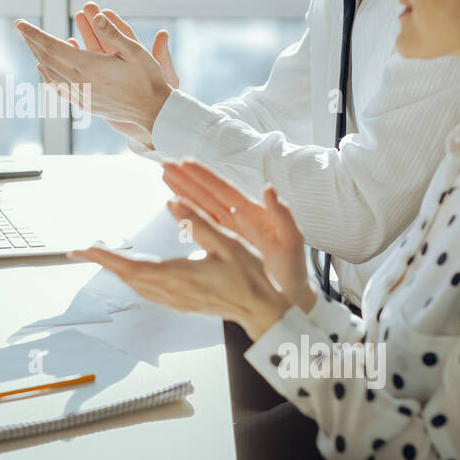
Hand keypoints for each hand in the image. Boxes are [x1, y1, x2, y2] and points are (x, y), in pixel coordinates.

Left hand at [15, 8, 174, 133]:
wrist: (153, 110)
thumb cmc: (147, 77)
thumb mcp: (134, 50)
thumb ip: (113, 32)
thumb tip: (96, 16)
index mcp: (89, 66)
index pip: (52, 46)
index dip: (34, 33)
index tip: (19, 23)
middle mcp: (80, 82)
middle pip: (46, 59)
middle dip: (32, 42)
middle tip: (21, 29)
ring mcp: (81, 95)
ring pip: (50, 74)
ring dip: (38, 57)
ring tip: (31, 44)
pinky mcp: (85, 104)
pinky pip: (58, 88)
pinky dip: (47, 76)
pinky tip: (44, 69)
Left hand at [70, 197, 293, 341]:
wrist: (263, 310)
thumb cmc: (250, 278)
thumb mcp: (227, 244)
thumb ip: (197, 223)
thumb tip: (173, 203)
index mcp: (179, 275)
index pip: (131, 266)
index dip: (105, 258)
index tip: (84, 250)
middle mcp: (172, 292)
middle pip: (127, 277)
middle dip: (103, 263)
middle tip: (81, 252)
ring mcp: (175, 301)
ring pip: (136, 286)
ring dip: (117, 271)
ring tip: (101, 258)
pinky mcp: (181, 304)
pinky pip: (148, 292)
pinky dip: (133, 279)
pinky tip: (132, 272)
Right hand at [76, 2, 178, 88]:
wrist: (152, 119)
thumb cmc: (162, 98)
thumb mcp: (166, 74)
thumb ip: (162, 56)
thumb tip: (163, 34)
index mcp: (137, 56)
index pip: (124, 34)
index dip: (114, 22)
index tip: (105, 10)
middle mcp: (121, 62)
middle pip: (105, 39)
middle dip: (94, 24)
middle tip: (85, 8)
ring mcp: (110, 73)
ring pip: (94, 53)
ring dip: (85, 38)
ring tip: (76, 23)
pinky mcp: (101, 86)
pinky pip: (86, 71)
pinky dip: (77, 61)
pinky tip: (70, 50)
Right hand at [160, 160, 312, 310]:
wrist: (288, 296)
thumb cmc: (292, 269)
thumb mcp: (292, 239)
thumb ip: (282, 215)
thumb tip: (270, 190)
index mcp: (253, 214)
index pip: (223, 190)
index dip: (204, 176)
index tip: (186, 163)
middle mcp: (237, 219)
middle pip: (206, 194)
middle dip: (186, 179)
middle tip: (167, 165)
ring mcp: (227, 232)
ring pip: (200, 207)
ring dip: (183, 192)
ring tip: (166, 177)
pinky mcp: (221, 246)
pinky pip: (199, 227)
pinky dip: (185, 216)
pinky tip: (174, 207)